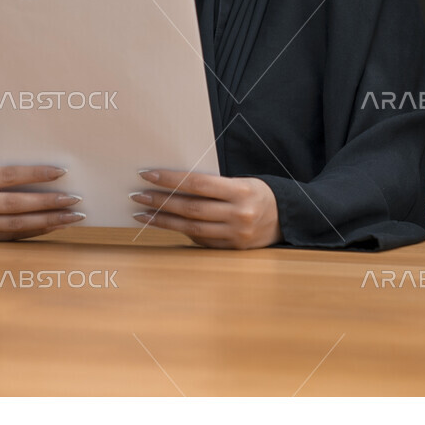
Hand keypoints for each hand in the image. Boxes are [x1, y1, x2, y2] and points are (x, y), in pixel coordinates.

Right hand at [0, 164, 85, 240]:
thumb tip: (52, 176)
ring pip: (17, 224)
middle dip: (47, 202)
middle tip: (74, 198)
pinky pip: (15, 236)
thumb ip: (9, 174)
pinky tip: (56, 225)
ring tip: (72, 216)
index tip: (61, 172)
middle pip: (15, 203)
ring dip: (48, 220)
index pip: (8, 175)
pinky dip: (38, 230)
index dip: (35, 174)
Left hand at [132, 169, 281, 248]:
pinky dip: (181, 232)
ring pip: (191, 228)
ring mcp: (235, 235)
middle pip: (191, 208)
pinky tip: (165, 224)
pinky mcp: (232, 249)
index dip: (171, 179)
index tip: (147, 175)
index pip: (198, 183)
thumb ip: (214, 185)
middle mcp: (238, 214)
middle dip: (161, 201)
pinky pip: (201, 241)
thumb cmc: (258, 194)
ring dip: (163, 220)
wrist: (287, 219)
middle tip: (137, 195)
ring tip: (142, 213)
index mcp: (242, 191)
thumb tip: (175, 183)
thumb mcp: (242, 182)